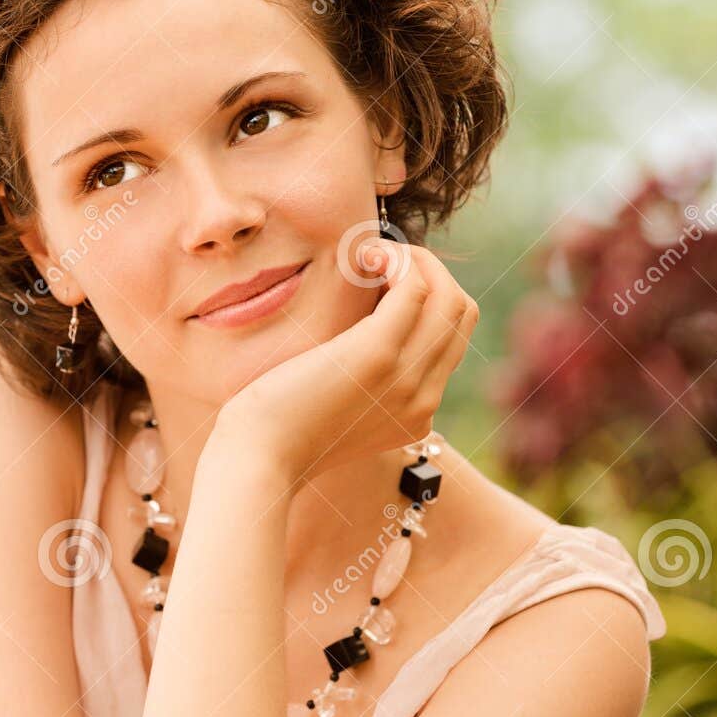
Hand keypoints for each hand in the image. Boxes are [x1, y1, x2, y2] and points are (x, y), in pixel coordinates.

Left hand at [216, 242, 478, 487]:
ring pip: (448, 296)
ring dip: (414, 260)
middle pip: (460, 313)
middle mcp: (423, 402)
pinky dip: (397, 260)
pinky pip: (416, 288)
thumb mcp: (332, 408)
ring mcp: (405, 380)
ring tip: (369, 256)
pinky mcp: (377, 355)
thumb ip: (359, 380)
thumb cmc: (276, 430)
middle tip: (378, 260)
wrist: (256, 460)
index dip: (427, 297)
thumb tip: (362, 324)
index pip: (451, 339)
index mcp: (417, 415)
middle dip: (428, 271)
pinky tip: (364, 257)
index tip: (381, 282)